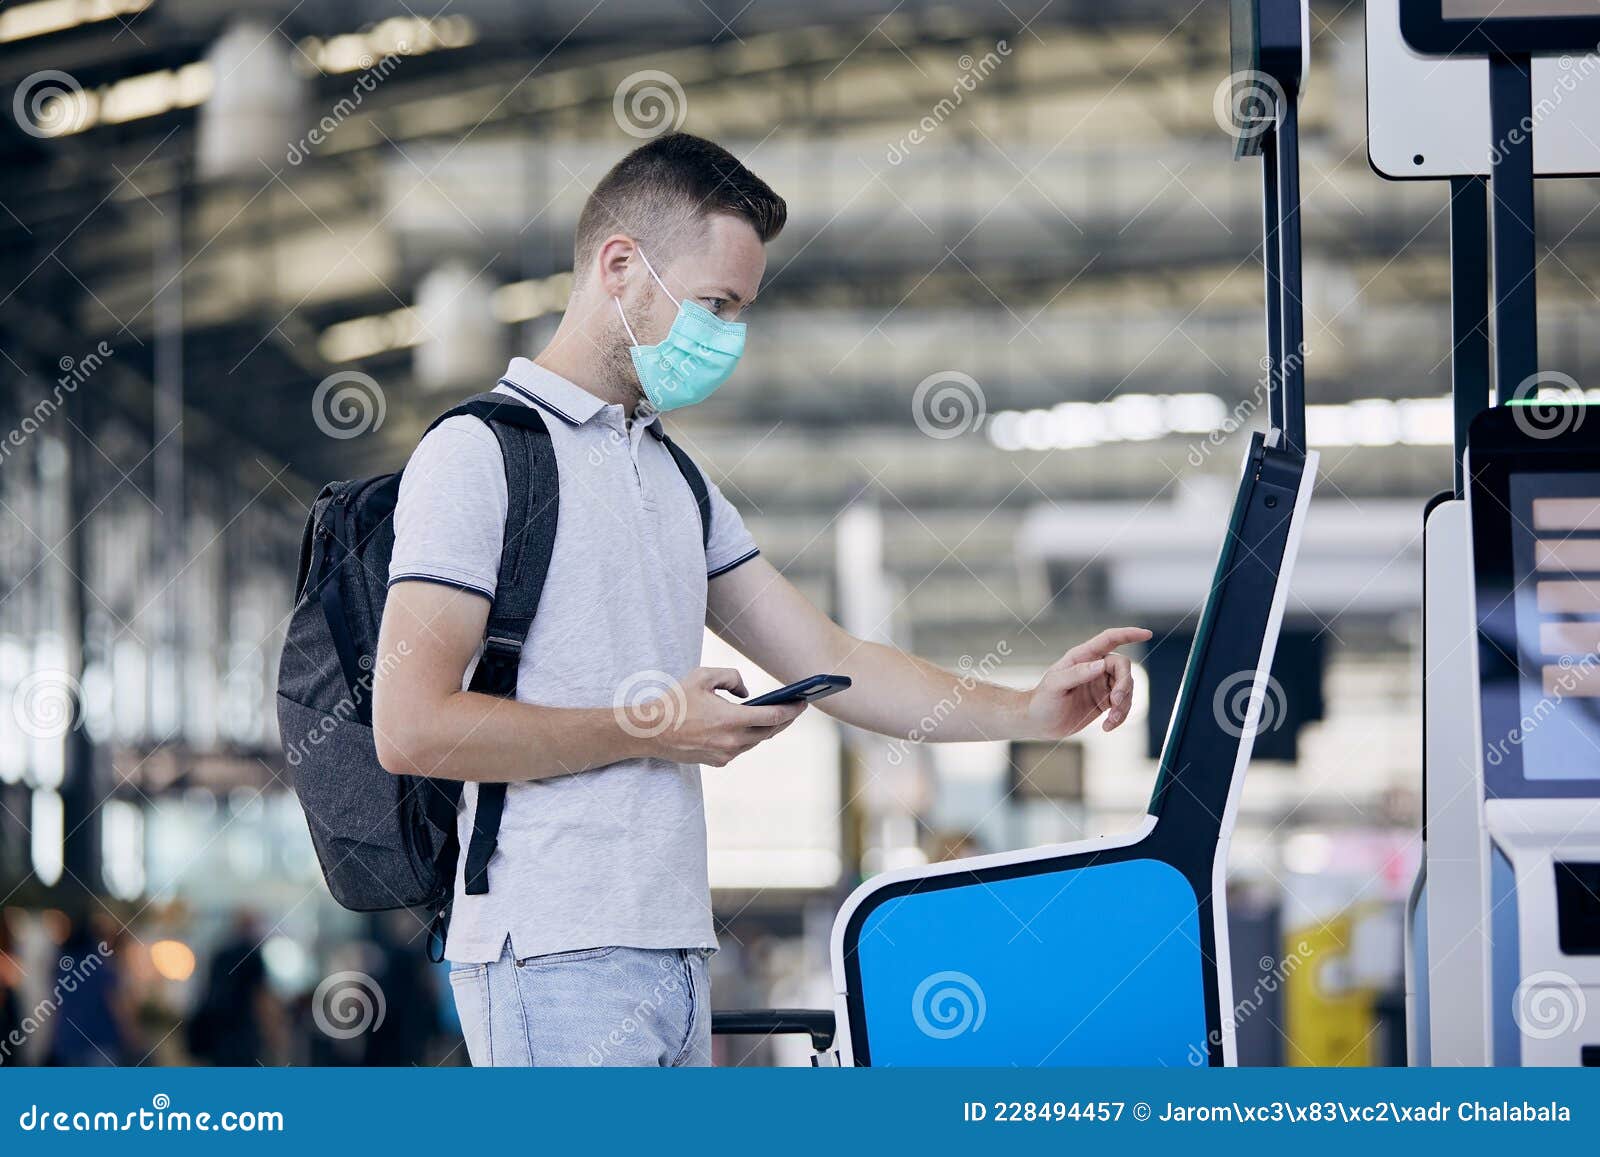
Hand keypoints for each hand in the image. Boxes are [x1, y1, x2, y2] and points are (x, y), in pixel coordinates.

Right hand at [638, 667, 805, 766]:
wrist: (651, 732)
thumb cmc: (676, 700)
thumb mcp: (703, 676)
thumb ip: (731, 677)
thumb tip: (748, 694)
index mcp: (731, 719)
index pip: (773, 716)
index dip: (792, 709)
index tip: (804, 701)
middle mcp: (732, 741)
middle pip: (770, 731)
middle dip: (786, 719)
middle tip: (798, 707)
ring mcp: (726, 754)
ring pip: (756, 740)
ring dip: (768, 728)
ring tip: (780, 715)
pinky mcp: (718, 761)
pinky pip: (741, 747)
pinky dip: (749, 736)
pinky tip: (753, 726)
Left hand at [1024, 627, 1150, 738]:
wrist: (1039, 723)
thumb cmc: (1042, 701)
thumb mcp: (1056, 686)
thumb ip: (1078, 673)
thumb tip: (1101, 664)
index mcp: (1082, 656)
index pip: (1109, 639)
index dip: (1129, 634)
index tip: (1146, 633)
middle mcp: (1094, 667)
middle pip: (1123, 668)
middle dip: (1124, 685)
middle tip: (1115, 703)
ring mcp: (1101, 684)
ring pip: (1126, 688)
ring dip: (1124, 705)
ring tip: (1111, 721)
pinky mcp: (1104, 701)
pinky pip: (1122, 705)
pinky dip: (1120, 717)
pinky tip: (1108, 727)